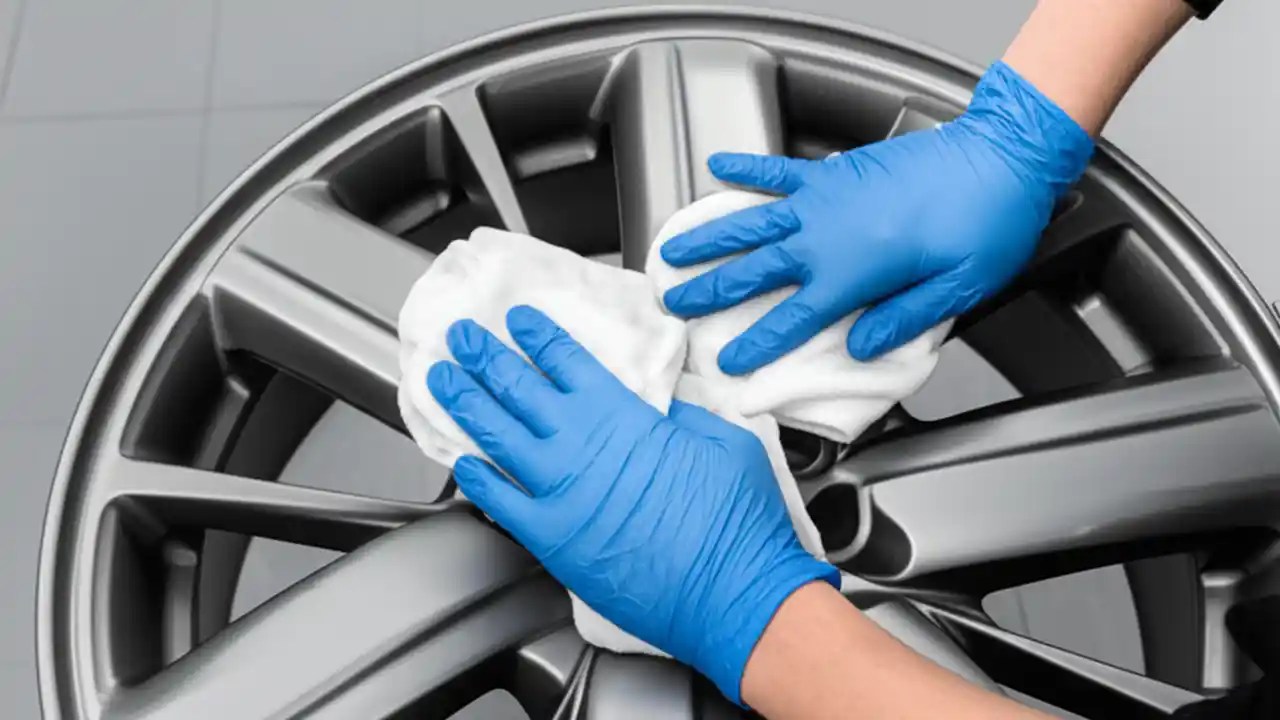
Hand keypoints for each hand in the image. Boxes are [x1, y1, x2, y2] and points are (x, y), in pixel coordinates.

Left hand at [426, 306, 837, 704]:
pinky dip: (476, 479)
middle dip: (485, 357)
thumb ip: (685, 414)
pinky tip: (461, 462)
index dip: (537, 336)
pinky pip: (500, 502)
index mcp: (624, 417)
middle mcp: (582, 448)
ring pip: (497, 438)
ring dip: (466, 403)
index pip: (567, 361)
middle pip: (518, 390)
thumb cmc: (737, 523)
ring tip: (443, 381)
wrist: (732, 595)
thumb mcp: (726, 441)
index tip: (517, 319)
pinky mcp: (552, 541)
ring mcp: (560, 495)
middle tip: (462, 337)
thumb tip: (665, 403)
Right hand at [660, 61, 1093, 373]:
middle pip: (754, 271)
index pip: (792, 321)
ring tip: (672, 249)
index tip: (730, 363)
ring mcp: (824, 200)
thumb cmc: (987, 225)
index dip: (758, 345)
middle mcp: (826, 238)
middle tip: (675, 304)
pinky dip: (747, 169)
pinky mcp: (834, 171)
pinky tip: (720, 167)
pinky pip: (778, 170)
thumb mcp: (955, 291)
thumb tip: (858, 348)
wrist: (999, 157)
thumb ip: (900, 320)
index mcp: (853, 276)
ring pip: (751, 222)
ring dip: (709, 238)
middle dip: (709, 291)